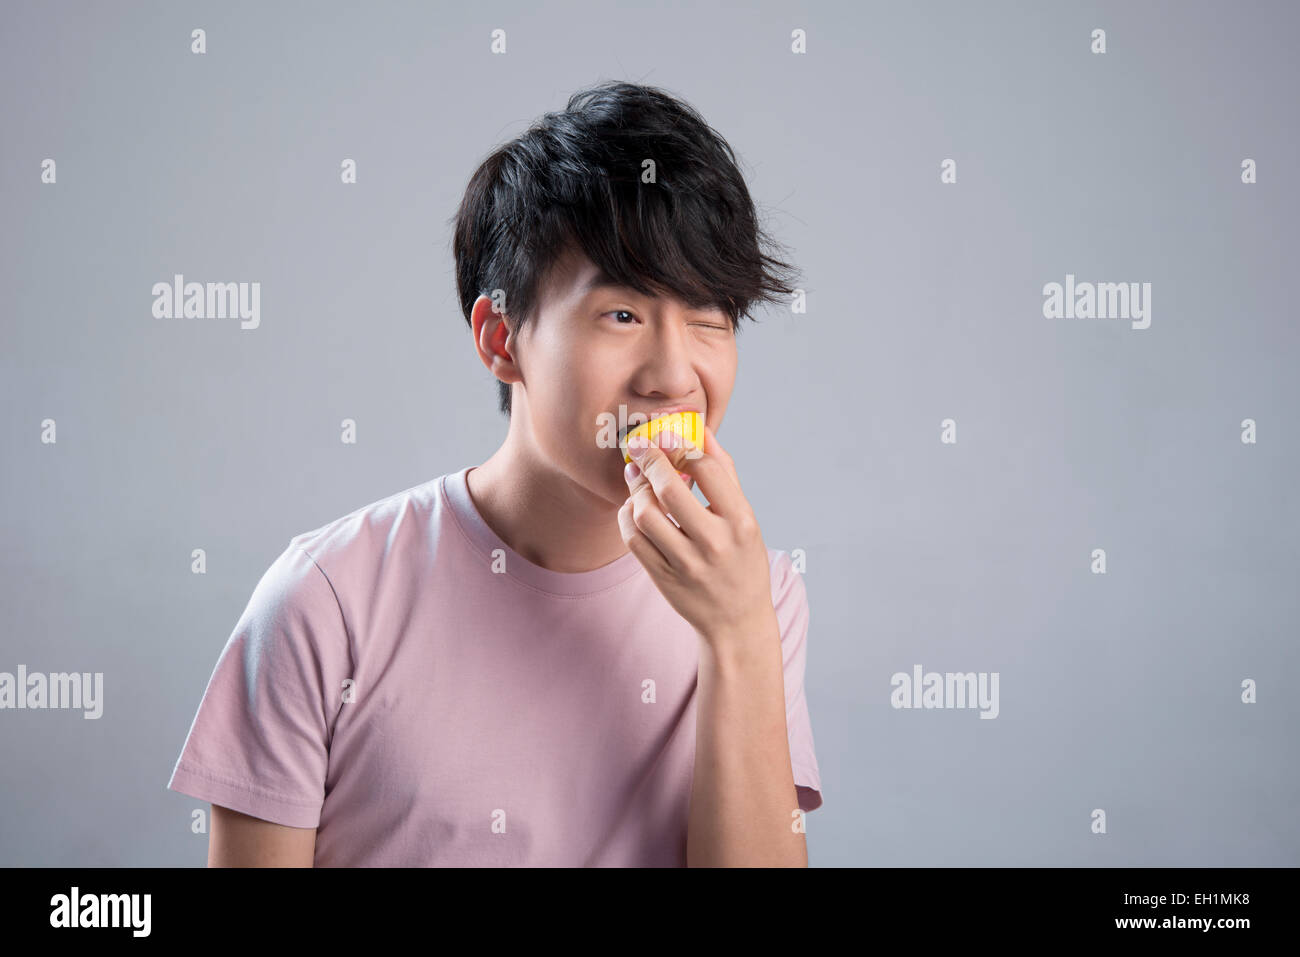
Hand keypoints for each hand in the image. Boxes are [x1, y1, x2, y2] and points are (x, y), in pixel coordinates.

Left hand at [617, 423, 775, 649]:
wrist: (737, 620)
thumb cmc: (742, 560)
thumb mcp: (746, 517)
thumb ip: (725, 474)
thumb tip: (703, 432)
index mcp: (741, 522)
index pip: (707, 469)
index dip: (682, 445)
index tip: (667, 434)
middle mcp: (715, 544)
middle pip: (669, 490)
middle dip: (649, 460)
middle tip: (639, 446)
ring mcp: (687, 565)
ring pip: (645, 515)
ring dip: (636, 491)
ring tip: (638, 480)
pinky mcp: (663, 579)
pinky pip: (633, 540)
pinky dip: (627, 517)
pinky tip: (634, 508)